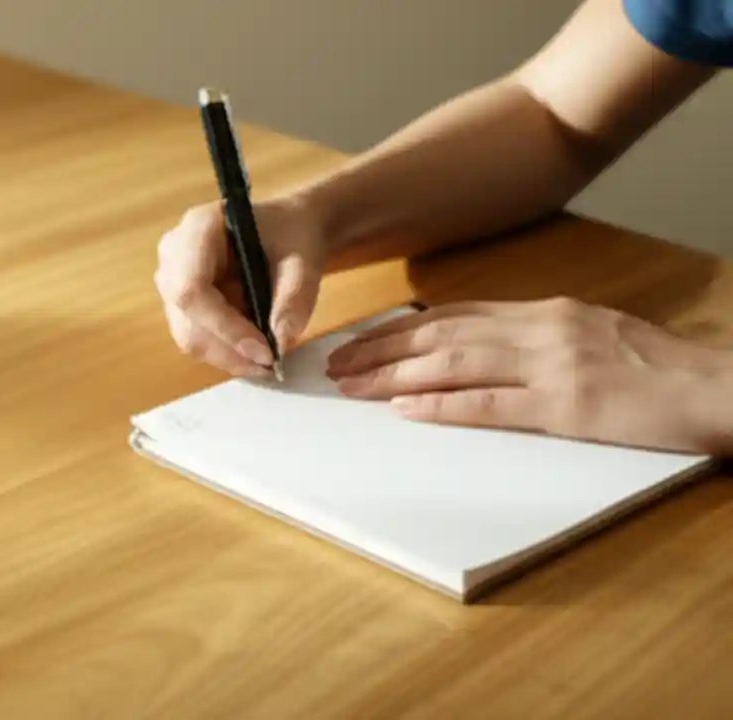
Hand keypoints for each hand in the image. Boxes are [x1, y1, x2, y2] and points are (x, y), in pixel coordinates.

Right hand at [155, 196, 322, 376]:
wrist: (286, 228)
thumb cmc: (292, 234)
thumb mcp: (304, 260)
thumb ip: (294, 298)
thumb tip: (280, 343)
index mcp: (198, 229)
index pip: (191, 288)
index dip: (224, 326)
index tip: (265, 351)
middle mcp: (173, 254)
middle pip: (186, 317)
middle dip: (228, 349)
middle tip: (270, 365)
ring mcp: (171, 279)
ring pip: (187, 334)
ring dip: (227, 356)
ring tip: (265, 361)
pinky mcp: (179, 303)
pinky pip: (194, 337)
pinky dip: (225, 352)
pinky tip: (253, 352)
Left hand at [326, 297, 732, 451]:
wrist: (719, 388)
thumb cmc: (655, 370)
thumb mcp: (590, 336)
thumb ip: (534, 339)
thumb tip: (474, 348)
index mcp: (544, 312)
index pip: (453, 315)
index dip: (399, 328)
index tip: (360, 341)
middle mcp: (542, 330)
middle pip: (440, 335)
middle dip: (381, 350)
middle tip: (336, 366)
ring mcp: (554, 365)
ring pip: (453, 364)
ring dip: (394, 376)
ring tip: (351, 388)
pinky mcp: (568, 406)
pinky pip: (490, 405)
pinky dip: (442, 406)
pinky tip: (406, 410)